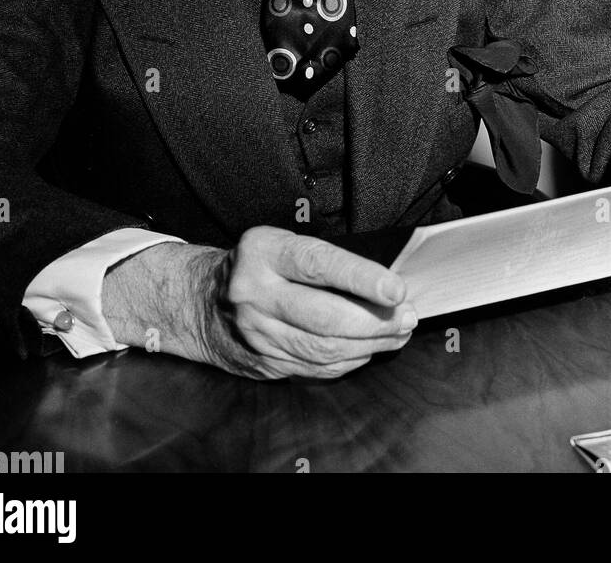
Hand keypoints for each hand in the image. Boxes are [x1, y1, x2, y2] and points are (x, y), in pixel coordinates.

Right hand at [103, 228, 416, 380]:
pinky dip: (348, 360)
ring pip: (324, 348)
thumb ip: (327, 260)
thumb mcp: (284, 244)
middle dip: (376, 321)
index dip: (362, 278)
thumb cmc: (260, 264)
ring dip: (370, 344)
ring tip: (399, 333)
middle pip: (326, 317)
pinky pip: (315, 366)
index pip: (320, 265)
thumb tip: (385, 282)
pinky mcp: (263, 362)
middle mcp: (256, 295)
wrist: (202, 300)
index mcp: (264, 254)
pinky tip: (368, 349)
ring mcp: (257, 334)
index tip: (397, 288)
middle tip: (408, 317)